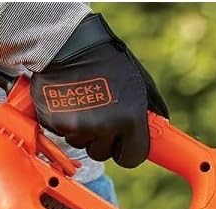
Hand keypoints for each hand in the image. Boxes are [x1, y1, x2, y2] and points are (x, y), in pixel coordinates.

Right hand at [30, 13, 168, 167]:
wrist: (67, 43)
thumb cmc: (107, 59)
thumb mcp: (139, 81)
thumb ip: (152, 108)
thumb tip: (161, 127)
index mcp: (129, 118)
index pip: (131, 158)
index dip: (126, 151)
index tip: (122, 143)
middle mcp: (104, 126)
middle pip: (102, 154)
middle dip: (101, 140)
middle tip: (100, 115)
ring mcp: (77, 126)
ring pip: (80, 144)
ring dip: (82, 131)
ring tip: (83, 103)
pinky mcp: (54, 123)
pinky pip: (62, 133)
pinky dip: (64, 121)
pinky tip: (68, 100)